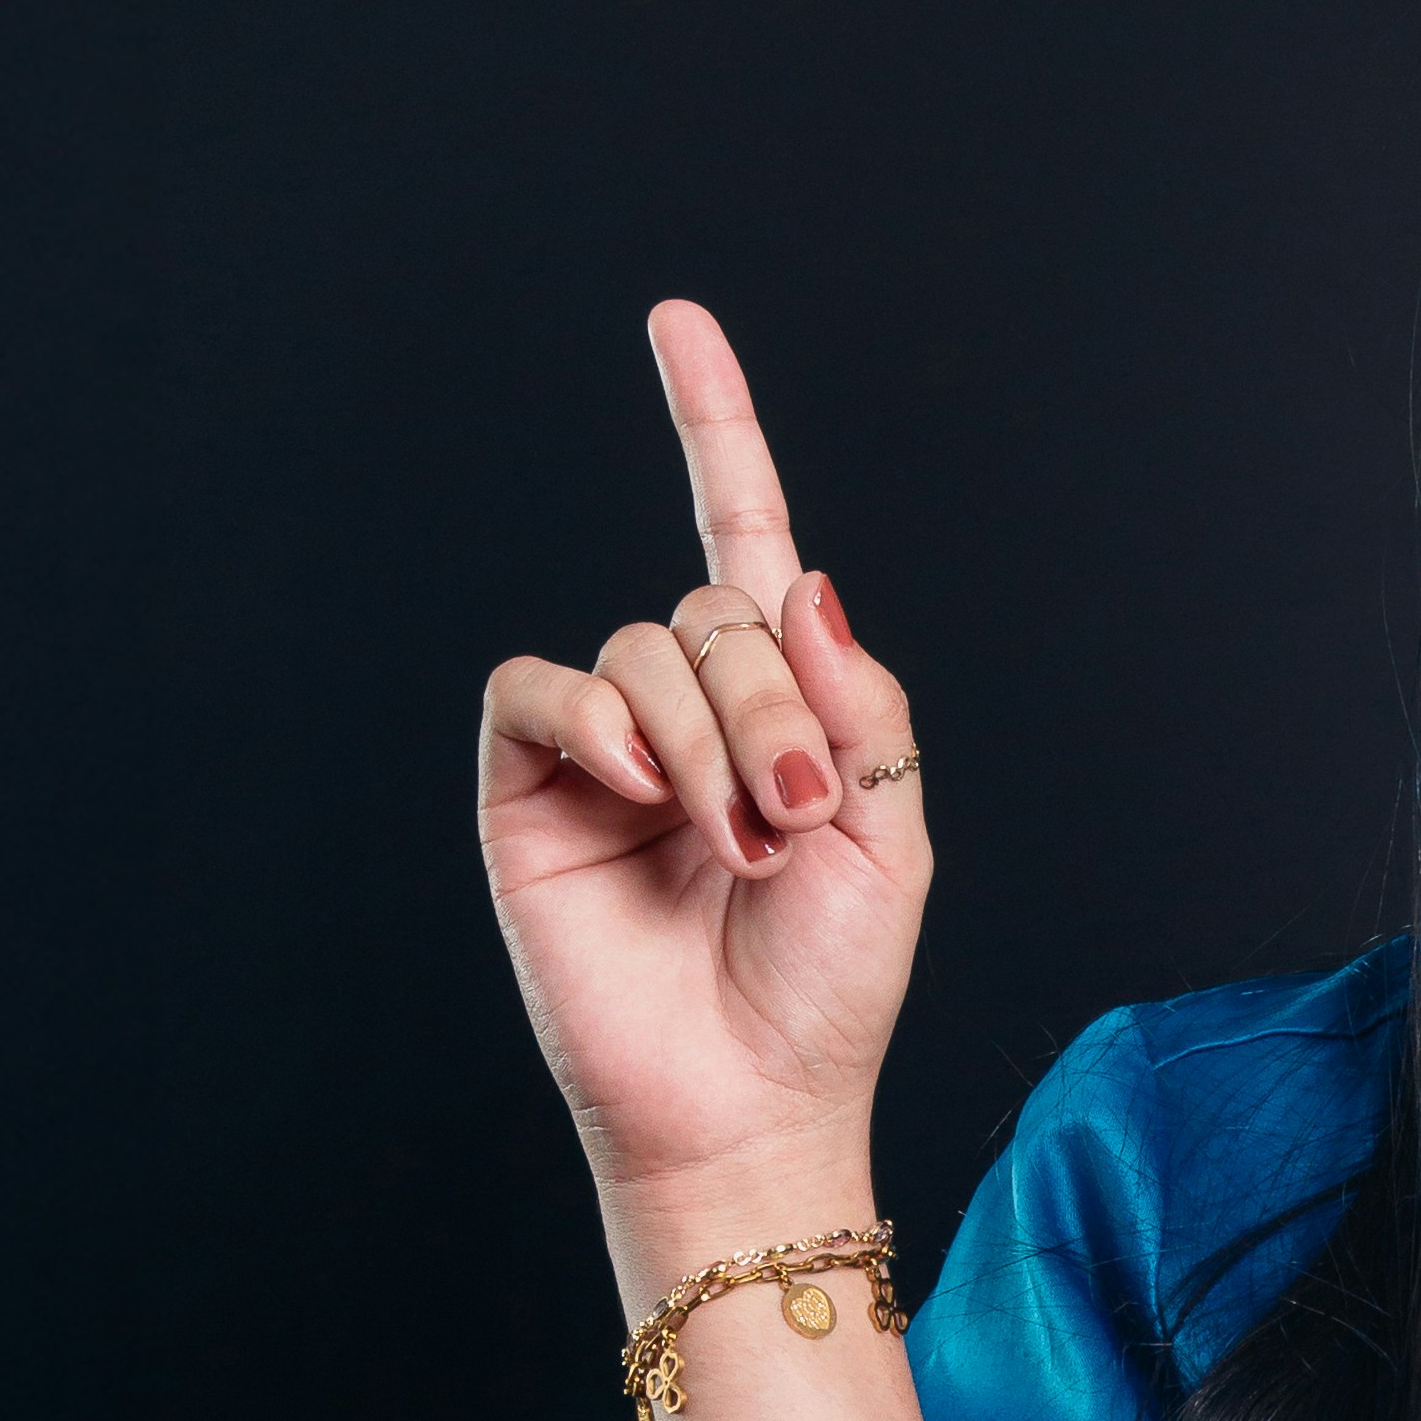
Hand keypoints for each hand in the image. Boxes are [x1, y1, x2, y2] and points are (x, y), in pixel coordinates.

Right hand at [479, 302, 930, 1228]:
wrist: (749, 1098)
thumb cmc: (828, 985)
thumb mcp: (891, 827)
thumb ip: (854, 694)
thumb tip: (793, 575)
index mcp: (778, 700)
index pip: (739, 534)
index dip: (713, 427)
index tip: (675, 322)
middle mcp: (684, 706)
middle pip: (713, 606)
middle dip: (769, 704)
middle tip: (792, 820)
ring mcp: (602, 746)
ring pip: (643, 648)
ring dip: (709, 741)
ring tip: (735, 848)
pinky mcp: (529, 787)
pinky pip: (544, 690)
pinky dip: (603, 726)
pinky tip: (644, 796)